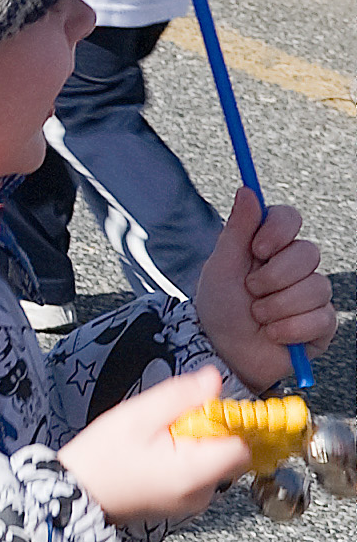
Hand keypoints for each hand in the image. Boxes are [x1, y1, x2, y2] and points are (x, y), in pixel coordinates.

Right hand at [60, 364, 255, 526]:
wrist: (76, 492)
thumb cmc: (100, 459)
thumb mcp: (137, 415)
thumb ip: (180, 396)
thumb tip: (213, 380)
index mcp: (195, 471)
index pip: (242, 444)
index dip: (227, 422)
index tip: (205, 410)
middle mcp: (202, 492)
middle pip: (231, 453)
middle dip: (208, 432)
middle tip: (171, 424)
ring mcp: (195, 500)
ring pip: (215, 462)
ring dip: (196, 444)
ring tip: (158, 441)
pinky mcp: (185, 501)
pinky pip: (200, 473)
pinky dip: (186, 459)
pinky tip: (157, 454)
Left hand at [193, 190, 333, 391]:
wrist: (224, 350)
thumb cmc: (219, 306)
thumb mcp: (221, 266)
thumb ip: (237, 229)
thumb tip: (247, 190)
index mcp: (269, 246)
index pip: (289, 218)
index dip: (279, 231)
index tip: (257, 249)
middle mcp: (295, 267)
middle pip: (309, 252)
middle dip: (273, 276)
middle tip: (251, 290)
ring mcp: (311, 295)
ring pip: (316, 287)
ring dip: (277, 305)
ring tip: (258, 316)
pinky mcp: (322, 324)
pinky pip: (321, 317)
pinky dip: (290, 328)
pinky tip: (273, 333)